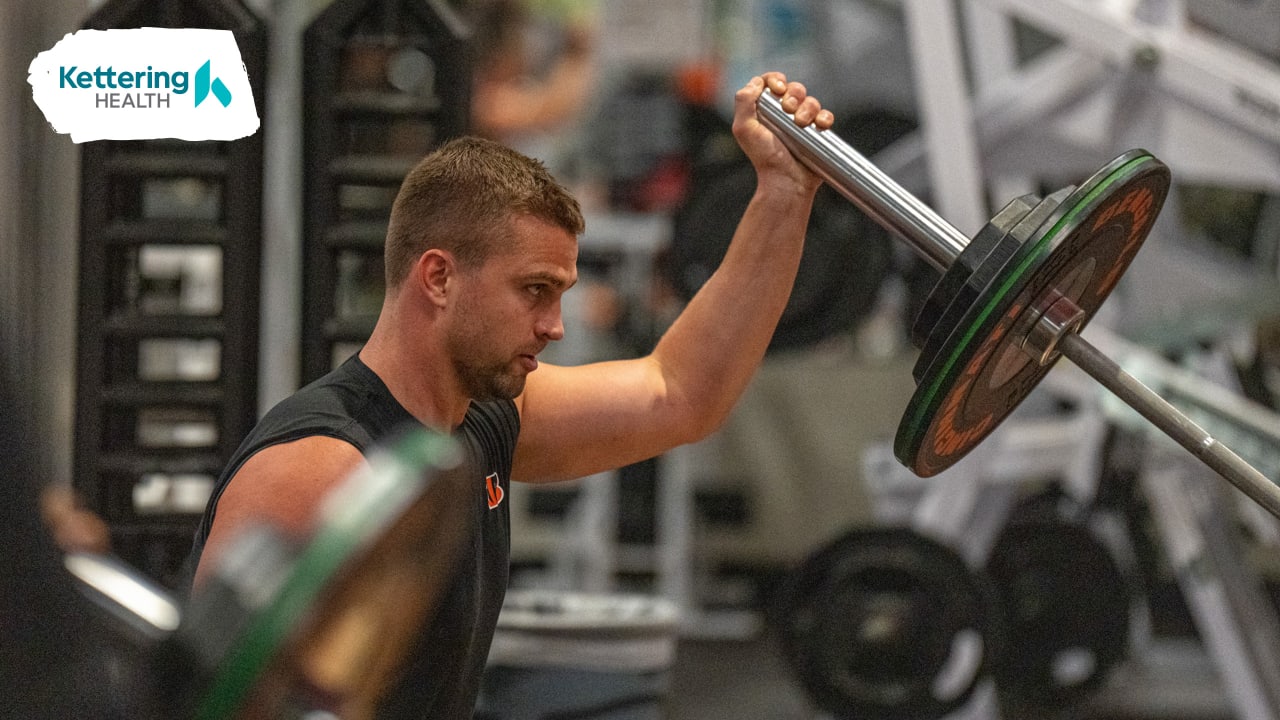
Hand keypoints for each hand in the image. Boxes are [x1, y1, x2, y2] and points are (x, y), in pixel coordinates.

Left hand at [731, 72, 833, 193]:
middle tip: (788, 109)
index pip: (771, 83)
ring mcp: (801, 124)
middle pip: (794, 88)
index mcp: (764, 111)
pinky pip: (825, 116)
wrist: (786, 181)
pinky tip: (819, 125)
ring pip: (811, 101)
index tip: (777, 89)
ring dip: (808, 107)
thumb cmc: (764, 158)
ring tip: (801, 123)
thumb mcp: (744, 129)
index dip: (775, 79)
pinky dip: (824, 117)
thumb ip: (744, 102)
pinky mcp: (817, 134)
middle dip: (793, 94)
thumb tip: (756, 82)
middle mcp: (783, 115)